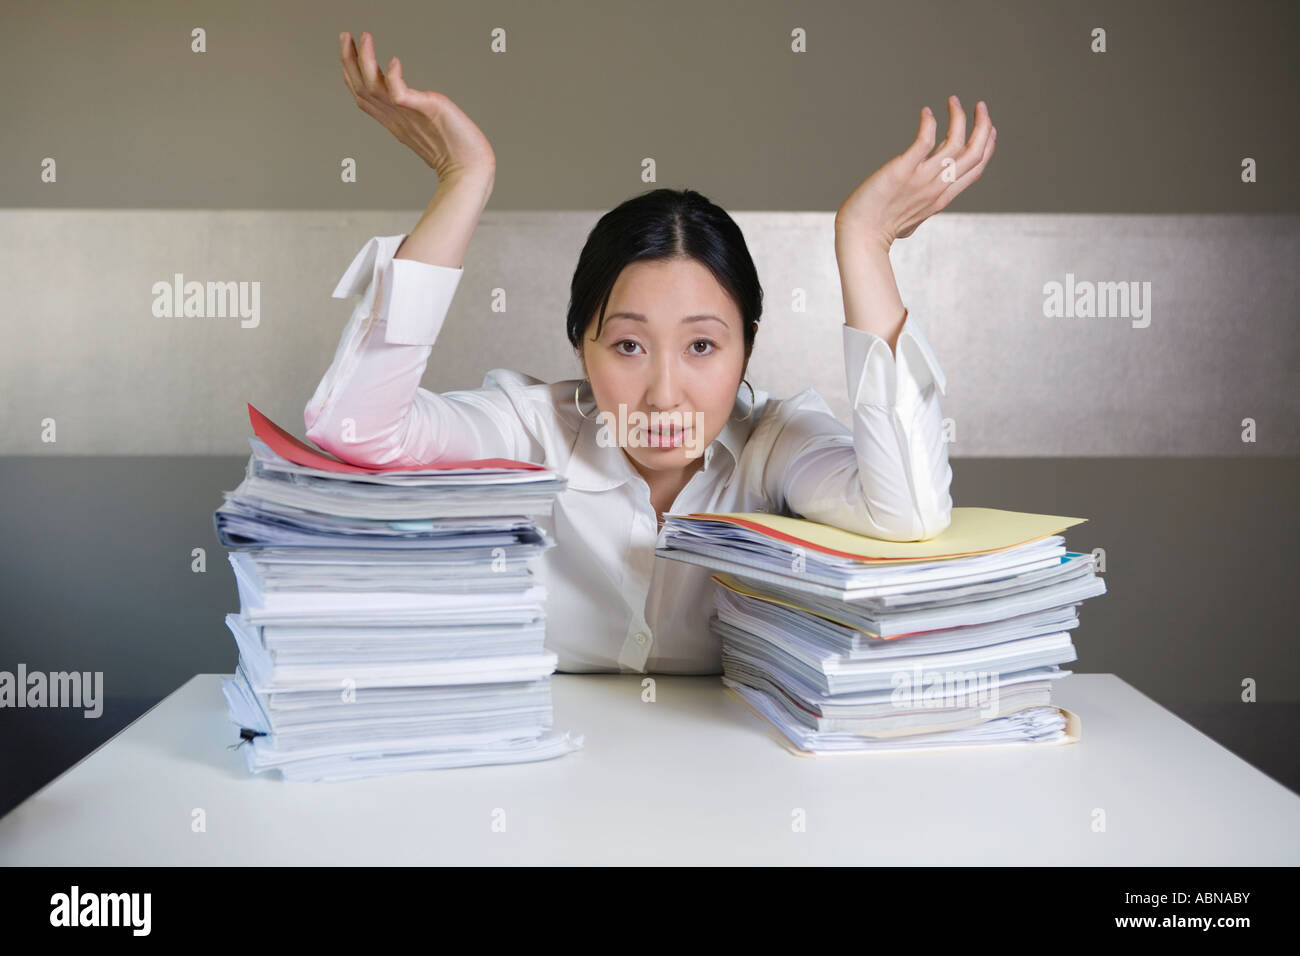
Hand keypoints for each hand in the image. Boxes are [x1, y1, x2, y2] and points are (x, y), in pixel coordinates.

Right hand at [339, 31, 495, 185]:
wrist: (470, 169)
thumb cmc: (456, 151)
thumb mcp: (426, 125)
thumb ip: (414, 111)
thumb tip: (410, 100)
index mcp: (394, 121)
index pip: (362, 95)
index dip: (351, 72)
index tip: (347, 48)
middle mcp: (396, 118)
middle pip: (361, 88)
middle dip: (349, 60)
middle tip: (344, 36)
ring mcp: (408, 115)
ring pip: (373, 87)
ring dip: (365, 60)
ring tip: (364, 38)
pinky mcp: (426, 110)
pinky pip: (400, 94)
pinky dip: (393, 77)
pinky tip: (393, 61)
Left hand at [835, 95, 995, 245]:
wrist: (861, 236)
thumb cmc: (878, 230)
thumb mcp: (910, 220)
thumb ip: (918, 210)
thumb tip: (915, 214)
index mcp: (942, 198)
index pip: (976, 169)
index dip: (987, 146)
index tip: (989, 128)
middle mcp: (937, 187)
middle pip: (974, 154)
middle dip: (983, 127)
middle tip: (981, 106)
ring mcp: (921, 179)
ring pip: (955, 143)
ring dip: (958, 118)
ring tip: (953, 101)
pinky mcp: (902, 170)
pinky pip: (925, 141)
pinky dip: (929, 123)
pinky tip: (926, 112)